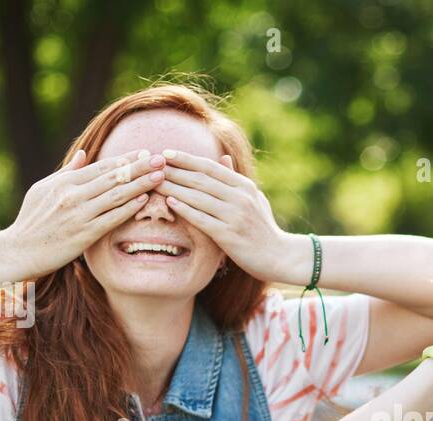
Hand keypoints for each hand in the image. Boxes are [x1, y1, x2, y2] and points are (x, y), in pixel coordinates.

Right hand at [4, 148, 165, 276]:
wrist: (18, 251)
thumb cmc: (31, 221)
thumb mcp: (43, 189)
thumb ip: (67, 172)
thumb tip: (84, 154)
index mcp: (64, 182)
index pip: (102, 167)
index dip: (126, 159)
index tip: (145, 153)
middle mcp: (72, 194)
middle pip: (114, 177)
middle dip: (140, 167)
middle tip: (161, 158)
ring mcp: (79, 214)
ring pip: (116, 195)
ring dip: (141, 184)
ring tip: (161, 176)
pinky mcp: (84, 234)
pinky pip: (111, 218)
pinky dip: (129, 208)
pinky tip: (144, 200)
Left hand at [153, 151, 299, 281]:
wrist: (280, 256)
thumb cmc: (264, 228)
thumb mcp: (254, 199)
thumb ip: (236, 180)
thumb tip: (224, 159)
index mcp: (244, 186)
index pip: (210, 167)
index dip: (186, 159)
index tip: (167, 152)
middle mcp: (240, 197)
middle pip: (200, 179)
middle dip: (174, 170)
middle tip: (152, 164)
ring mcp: (235, 216)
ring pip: (198, 197)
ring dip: (174, 187)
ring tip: (155, 181)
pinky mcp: (229, 235)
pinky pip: (202, 219)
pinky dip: (185, 209)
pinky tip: (171, 202)